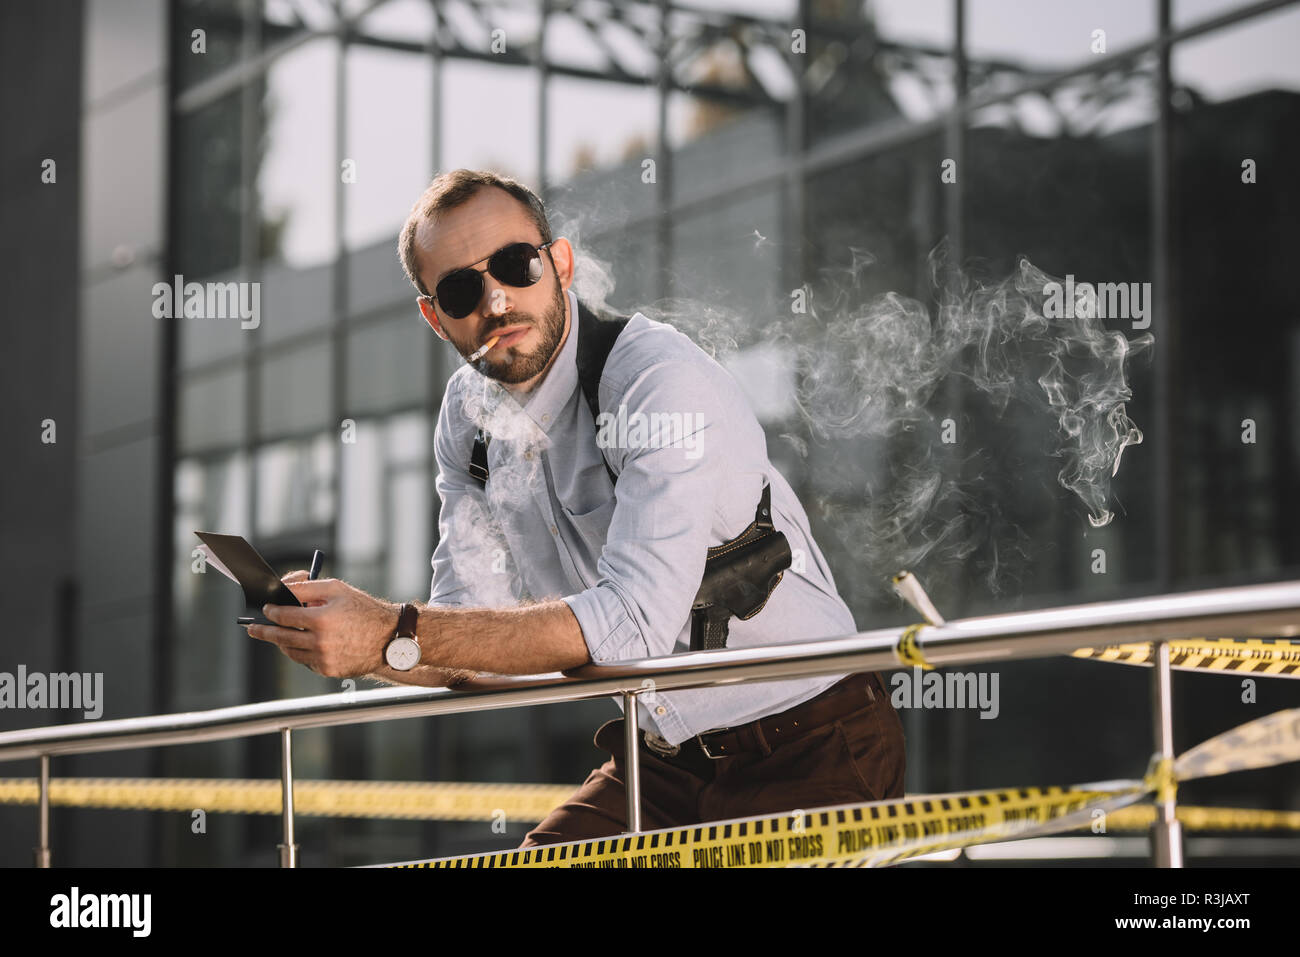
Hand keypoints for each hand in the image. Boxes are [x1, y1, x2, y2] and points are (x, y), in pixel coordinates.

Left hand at [245, 576, 399, 678]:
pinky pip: (305, 661)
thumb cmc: (363, 609)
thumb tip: (282, 588)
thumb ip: (307, 587)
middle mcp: (320, 642)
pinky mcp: (328, 670)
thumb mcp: (336, 589)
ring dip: (281, 642)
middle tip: (253, 628)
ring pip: (290, 651)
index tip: (266, 609)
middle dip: (263, 631)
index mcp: (321, 619)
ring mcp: (323, 659)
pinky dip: (302, 652)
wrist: (388, 637)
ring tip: (278, 635)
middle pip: (280, 637)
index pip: (283, 615)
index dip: (270, 611)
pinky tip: (306, 643)